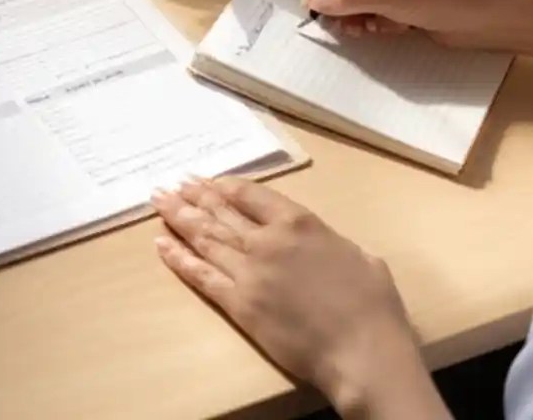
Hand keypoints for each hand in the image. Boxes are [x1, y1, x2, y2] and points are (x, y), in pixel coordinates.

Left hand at [150, 179, 449, 419]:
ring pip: (204, 238)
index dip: (223, 186)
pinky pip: (200, 275)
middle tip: (171, 186)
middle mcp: (266, 241)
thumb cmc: (372, 306)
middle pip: (220, 212)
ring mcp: (248, 272)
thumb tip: (316, 242)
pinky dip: (178, 258)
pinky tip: (161, 244)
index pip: (249, 194)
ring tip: (159, 202)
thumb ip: (329, 241)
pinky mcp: (238, 303)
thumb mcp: (360, 255)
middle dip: (193, 197)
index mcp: (299, 223)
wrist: (361, 351)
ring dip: (178, 218)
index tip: (206, 181)